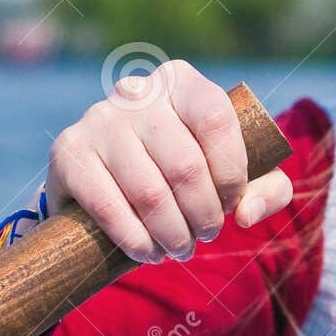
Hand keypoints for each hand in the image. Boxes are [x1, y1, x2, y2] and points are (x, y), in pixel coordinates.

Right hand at [45, 60, 292, 263]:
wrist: (110, 178)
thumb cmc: (189, 172)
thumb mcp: (238, 174)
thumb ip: (267, 189)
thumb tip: (248, 214)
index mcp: (182, 82)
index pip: (216, 119)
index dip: (232, 173)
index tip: (232, 205)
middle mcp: (137, 91)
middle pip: (185, 165)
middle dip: (204, 215)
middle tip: (204, 236)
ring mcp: (98, 119)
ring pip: (149, 192)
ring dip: (172, 234)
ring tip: (179, 250)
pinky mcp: (68, 152)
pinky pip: (107, 205)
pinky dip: (134, 239)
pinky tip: (148, 253)